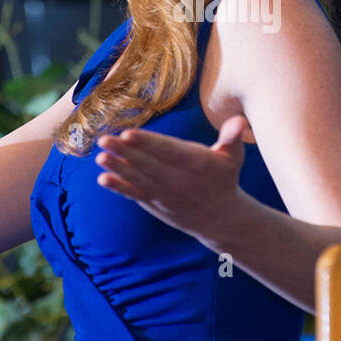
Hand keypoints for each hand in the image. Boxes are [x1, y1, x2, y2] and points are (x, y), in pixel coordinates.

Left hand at [95, 115, 252, 239]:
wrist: (221, 219)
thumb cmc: (224, 179)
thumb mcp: (233, 157)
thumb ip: (232, 137)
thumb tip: (240, 121)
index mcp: (195, 163)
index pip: (167, 151)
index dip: (147, 143)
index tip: (129, 134)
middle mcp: (178, 180)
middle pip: (148, 164)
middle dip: (124, 152)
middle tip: (104, 139)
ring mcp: (165, 194)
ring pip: (138, 179)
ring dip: (118, 168)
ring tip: (100, 156)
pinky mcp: (156, 203)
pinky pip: (135, 195)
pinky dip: (119, 187)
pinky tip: (103, 179)